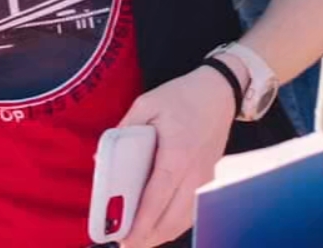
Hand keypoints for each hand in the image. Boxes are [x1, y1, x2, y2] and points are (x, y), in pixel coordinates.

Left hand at [117, 66, 237, 247]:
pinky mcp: (209, 180)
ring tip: (139, 240)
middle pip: (172, 218)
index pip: (157, 197)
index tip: (125, 238)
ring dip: (162, 234)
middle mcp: (194, 171)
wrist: (220, 92)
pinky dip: (176, 224)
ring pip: (184, 219)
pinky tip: (160, 227)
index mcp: (177, 153)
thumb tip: (102, 159)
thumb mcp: (147, 104)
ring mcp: (205, 178)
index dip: (141, 222)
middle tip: (126, 245)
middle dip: (149, 237)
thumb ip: (123, 130)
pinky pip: (193, 211)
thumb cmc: (182, 96)